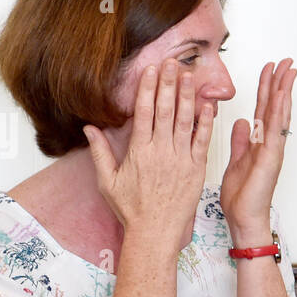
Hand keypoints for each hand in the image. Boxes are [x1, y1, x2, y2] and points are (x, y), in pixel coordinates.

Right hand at [84, 59, 210, 250]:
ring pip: (184, 121)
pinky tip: (208, 104)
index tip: (152, 70)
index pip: (144, 112)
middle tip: (173, 62)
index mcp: (139, 152)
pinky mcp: (196, 170)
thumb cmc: (131, 210)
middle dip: (169, 84)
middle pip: (165, 110)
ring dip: (187, 96)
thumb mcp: (108, 181)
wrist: (155, 234)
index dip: (148, 88)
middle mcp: (161, 152)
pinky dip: (205, 122)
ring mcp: (180, 160)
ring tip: (190, 75)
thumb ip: (99, 152)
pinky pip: (202, 141)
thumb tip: (89, 128)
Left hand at [221, 59, 296, 242]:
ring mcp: (272, 149)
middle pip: (275, 106)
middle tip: (285, 61)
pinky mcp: (271, 157)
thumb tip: (241, 122)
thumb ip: (240, 140)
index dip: (266, 88)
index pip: (264, 109)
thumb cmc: (241, 196)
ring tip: (287, 70)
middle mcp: (269, 143)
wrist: (244, 218)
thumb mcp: (236, 161)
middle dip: (279, 82)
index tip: (270, 69)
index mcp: (259, 142)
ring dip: (283, 90)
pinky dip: (279, 111)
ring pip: (279, 113)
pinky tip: (281, 94)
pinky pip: (275, 129)